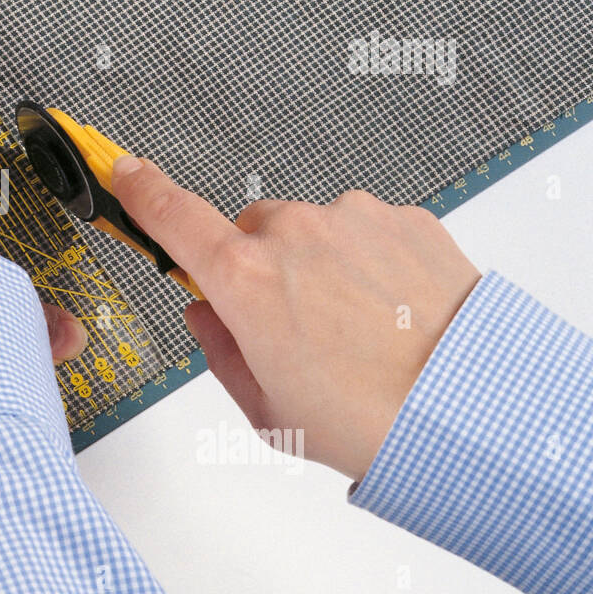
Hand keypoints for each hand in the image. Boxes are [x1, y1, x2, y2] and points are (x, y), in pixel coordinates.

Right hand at [110, 157, 480, 479]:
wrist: (467, 412)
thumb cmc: (367, 421)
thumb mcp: (266, 407)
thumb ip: (220, 350)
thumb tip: (205, 315)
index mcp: (245, 280)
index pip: (173, 216)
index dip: (141, 191)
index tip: (125, 172)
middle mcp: (294, 234)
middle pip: (250, 233)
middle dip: (258, 267)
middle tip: (292, 326)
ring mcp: (352, 219)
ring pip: (312, 230)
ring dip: (319, 264)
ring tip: (356, 328)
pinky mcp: (404, 220)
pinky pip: (366, 231)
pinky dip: (369, 263)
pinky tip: (391, 312)